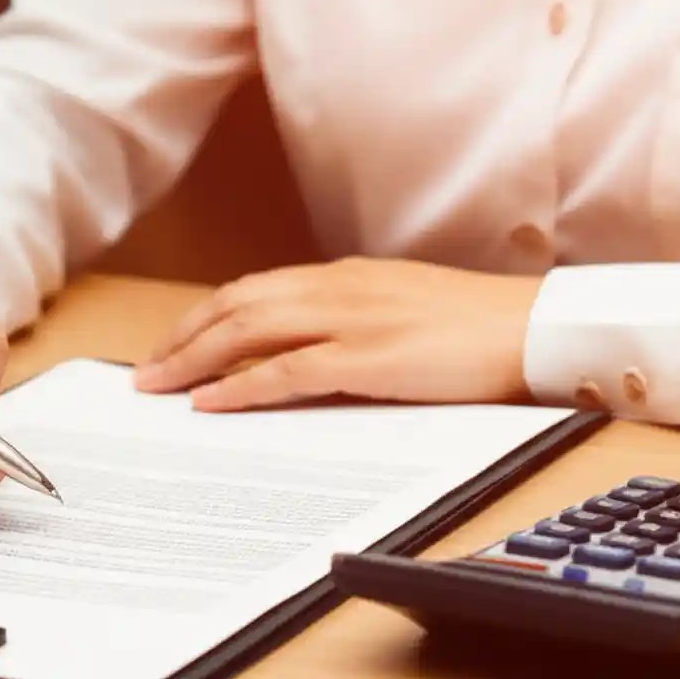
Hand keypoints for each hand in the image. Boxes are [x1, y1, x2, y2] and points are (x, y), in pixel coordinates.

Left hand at [133, 257, 542, 410]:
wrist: (532, 327)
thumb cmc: (477, 324)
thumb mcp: (403, 308)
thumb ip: (355, 319)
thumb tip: (312, 348)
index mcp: (347, 276)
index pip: (255, 289)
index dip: (206, 316)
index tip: (176, 342)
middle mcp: (338, 288)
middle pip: (237, 305)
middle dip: (183, 337)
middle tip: (147, 373)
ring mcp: (351, 319)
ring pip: (249, 331)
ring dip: (195, 359)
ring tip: (160, 387)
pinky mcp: (368, 357)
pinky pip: (287, 370)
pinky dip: (241, 385)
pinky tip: (212, 402)